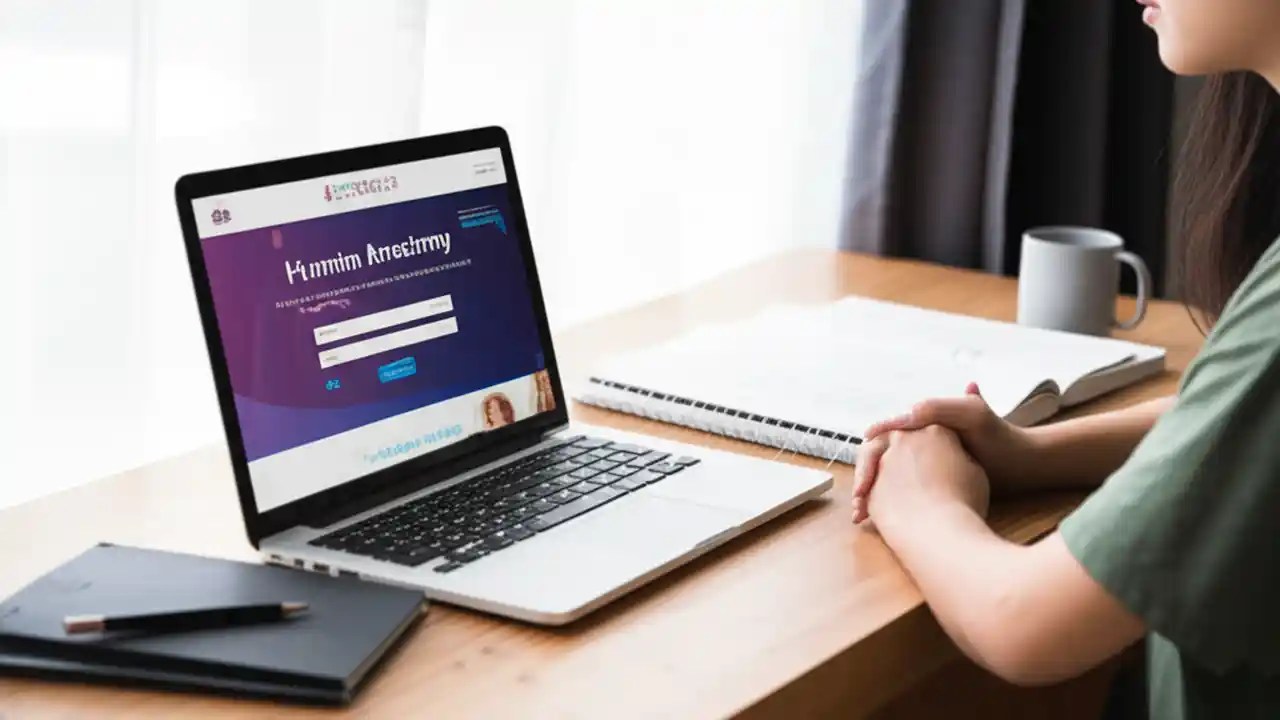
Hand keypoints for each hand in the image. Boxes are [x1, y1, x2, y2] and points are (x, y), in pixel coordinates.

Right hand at [851, 383, 1033, 521]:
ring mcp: (922, 460)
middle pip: (878, 458)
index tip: (864, 482)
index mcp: (922, 421)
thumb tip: (908, 411)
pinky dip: (888, 504)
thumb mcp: (971, 414)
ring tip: (865, 516)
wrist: (1022, 466)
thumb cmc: (999, 438)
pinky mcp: (931, 479)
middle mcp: (917, 439)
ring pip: (886, 477)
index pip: (882, 435)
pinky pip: (900, 490)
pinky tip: (883, 520)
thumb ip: (940, 408)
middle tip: (860, 505)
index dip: (869, 458)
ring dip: (872, 496)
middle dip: (865, 481)